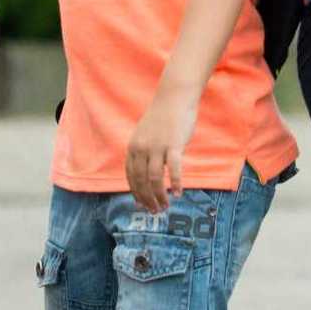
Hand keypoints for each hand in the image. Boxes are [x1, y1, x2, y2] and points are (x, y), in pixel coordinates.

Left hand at [125, 90, 196, 213]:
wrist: (174, 98)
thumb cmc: (163, 118)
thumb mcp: (146, 135)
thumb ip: (144, 153)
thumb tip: (147, 174)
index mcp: (133, 147)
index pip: (131, 176)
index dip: (136, 193)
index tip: (141, 205)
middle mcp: (142, 148)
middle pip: (141, 181)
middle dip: (147, 199)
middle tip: (155, 211)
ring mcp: (157, 147)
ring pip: (155, 179)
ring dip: (160, 196)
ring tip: (166, 206)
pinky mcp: (173, 145)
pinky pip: (174, 169)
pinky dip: (175, 183)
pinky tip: (178, 193)